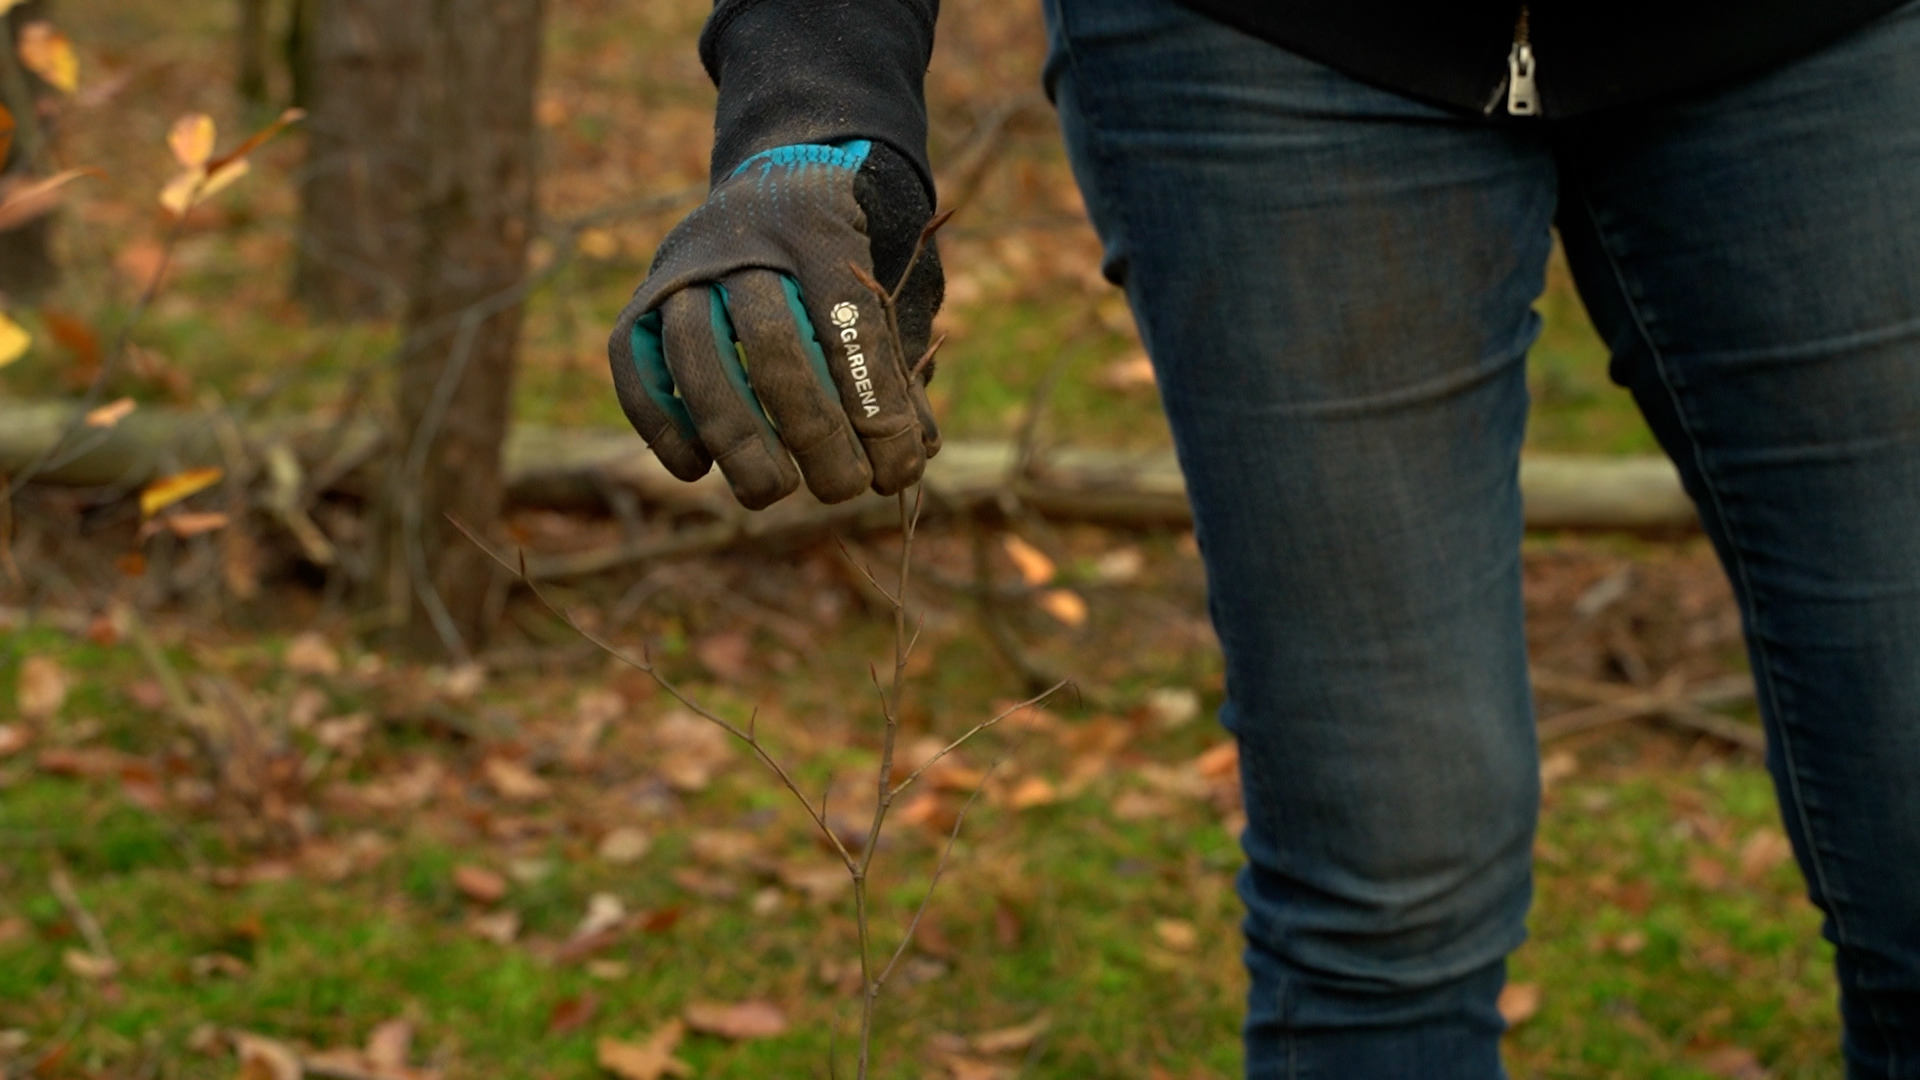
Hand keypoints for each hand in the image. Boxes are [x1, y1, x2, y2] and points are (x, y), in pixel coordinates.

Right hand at [608, 140, 942, 509]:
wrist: (774, 180)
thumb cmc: (847, 254)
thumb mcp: (887, 284)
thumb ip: (899, 363)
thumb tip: (914, 453)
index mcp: (821, 226)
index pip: (850, 327)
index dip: (874, 408)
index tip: (895, 470)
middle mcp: (743, 239)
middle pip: (771, 342)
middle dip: (812, 432)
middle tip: (841, 489)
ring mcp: (683, 265)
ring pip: (696, 354)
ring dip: (735, 439)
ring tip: (771, 491)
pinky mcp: (640, 297)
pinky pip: (634, 364)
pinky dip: (661, 425)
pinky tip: (699, 469)